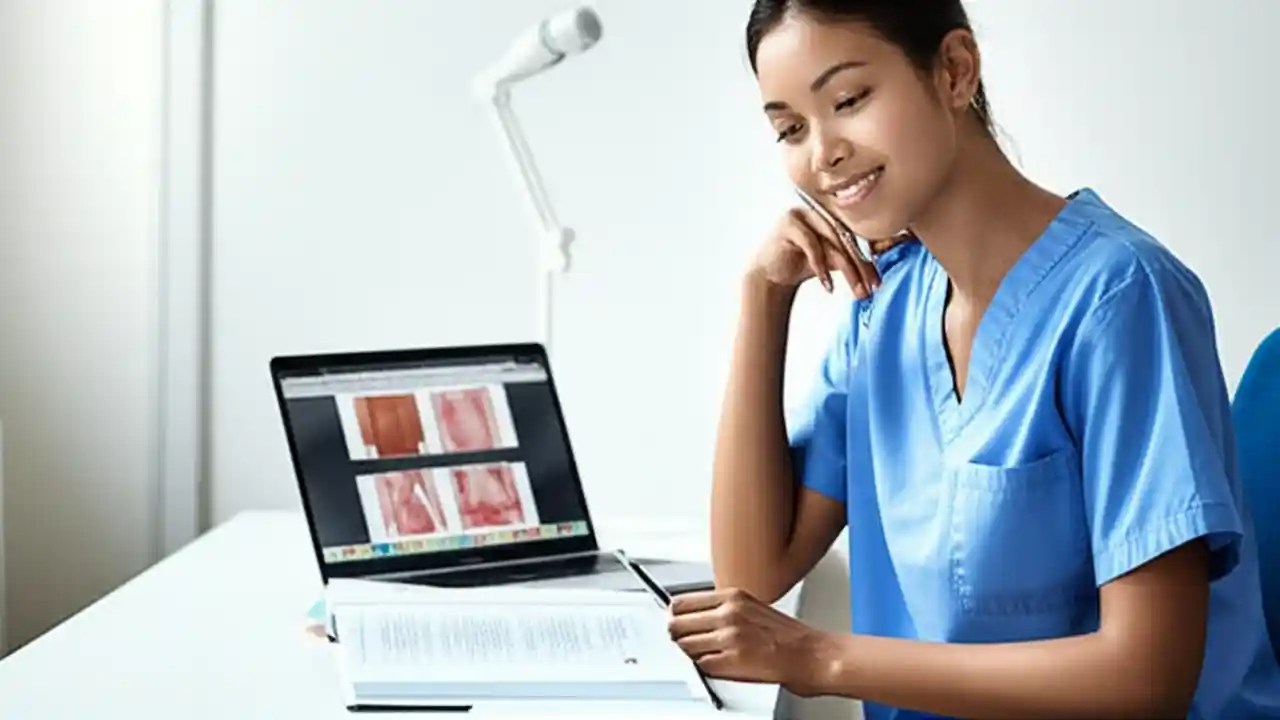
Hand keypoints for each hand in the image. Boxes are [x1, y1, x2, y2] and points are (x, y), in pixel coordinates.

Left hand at [668, 587, 836, 697]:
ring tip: (710, 654)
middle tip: (685, 641)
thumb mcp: (752, 606)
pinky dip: (707, 668)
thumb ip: (723, 608)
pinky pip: (702, 666)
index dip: (675, 615)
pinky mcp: (731, 662)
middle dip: (678, 635)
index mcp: (732, 597)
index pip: (680, 602)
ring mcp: (728, 638)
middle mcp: (727, 614)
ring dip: (693, 653)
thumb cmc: (788, 634)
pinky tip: (722, 665)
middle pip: (676, 624)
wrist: (811, 654)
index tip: (674, 621)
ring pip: (686, 646)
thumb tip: (696, 616)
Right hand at [749, 207, 903, 299]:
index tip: (897, 256)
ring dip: (848, 270)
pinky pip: (811, 245)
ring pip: (832, 242)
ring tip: (857, 291)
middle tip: (873, 287)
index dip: (878, 242)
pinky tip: (828, 286)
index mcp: (832, 211)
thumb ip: (856, 254)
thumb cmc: (804, 265)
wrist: (771, 275)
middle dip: (862, 265)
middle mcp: (819, 208)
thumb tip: (890, 251)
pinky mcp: (788, 224)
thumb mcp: (834, 259)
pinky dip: (821, 267)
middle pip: (847, 237)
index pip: (859, 227)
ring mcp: (802, 212)